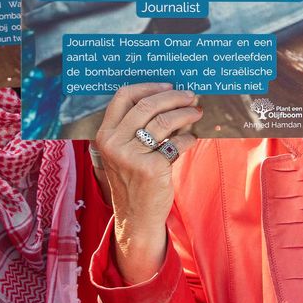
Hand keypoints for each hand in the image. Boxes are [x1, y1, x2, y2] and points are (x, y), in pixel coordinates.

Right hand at [92, 82, 202, 280]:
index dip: (148, 87)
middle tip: (191, 96)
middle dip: (174, 97)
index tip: (168, 86)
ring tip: (197, 112)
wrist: (136, 217)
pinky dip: (188, 139)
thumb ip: (138, 127)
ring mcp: (131, 156)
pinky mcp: (151, 168)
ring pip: (164, 122)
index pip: (123, 96)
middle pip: (147, 105)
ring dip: (186, 114)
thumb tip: (172, 97)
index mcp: (105, 134)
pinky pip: (176, 143)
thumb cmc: (134, 179)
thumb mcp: (125, 151)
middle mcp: (113, 143)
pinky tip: (191, 139)